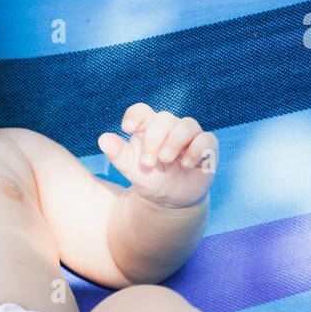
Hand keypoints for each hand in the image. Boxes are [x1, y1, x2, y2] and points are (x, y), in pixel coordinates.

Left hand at [97, 104, 217, 207]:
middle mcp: (171, 127)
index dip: (136, 115)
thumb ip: (118, 154)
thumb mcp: (131, 168)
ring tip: (165, 160)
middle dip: (154, 139)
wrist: (170, 200)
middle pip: (164, 119)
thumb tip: (103, 139)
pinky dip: (196, 150)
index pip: (142, 111)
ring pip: (187, 125)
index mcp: (149, 128)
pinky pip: (207, 140)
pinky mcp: (207, 148)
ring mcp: (190, 136)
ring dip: (174, 142)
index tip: (127, 128)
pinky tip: (186, 164)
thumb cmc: (149, 177)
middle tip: (147, 162)